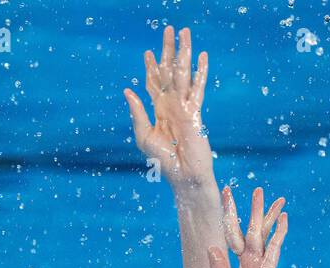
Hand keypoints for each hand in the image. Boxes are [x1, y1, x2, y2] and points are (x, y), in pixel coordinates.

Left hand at [124, 26, 212, 189]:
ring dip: (184, 53)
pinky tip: (202, 57)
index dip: (151, 68)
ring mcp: (184, 107)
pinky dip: (200, 73)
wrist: (183, 176)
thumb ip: (137, 112)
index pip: (155, 84)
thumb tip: (128, 90)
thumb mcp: (144, 135)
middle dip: (168, 51)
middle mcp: (172, 105)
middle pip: (169, 72)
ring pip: (183, 74)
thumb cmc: (163, 161)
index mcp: (159, 111)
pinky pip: (196, 89)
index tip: (148, 52)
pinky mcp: (194, 113)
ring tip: (184, 33)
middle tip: (169, 29)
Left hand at [207, 186, 287, 267]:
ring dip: (266, 216)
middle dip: (251, 210)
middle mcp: (248, 264)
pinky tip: (283, 219)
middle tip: (252, 189)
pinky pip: (274, 249)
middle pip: (250, 231)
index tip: (227, 195)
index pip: (232, 237)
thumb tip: (213, 247)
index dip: (230, 217)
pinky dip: (278, 234)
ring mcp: (259, 267)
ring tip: (272, 196)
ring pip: (262, 236)